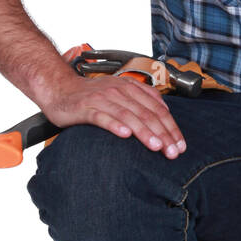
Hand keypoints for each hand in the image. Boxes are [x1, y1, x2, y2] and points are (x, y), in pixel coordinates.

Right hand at [40, 72, 186, 157]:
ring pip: (129, 115)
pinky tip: (125, 135)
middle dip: (163, 134)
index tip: (180, 145)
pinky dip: (115, 125)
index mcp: (130, 88)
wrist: (60, 88)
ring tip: (156, 146)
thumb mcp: (120, 91)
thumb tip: (165, 112)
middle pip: (147, 114)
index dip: (171, 127)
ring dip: (144, 132)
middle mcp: (119, 92)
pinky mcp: (86, 108)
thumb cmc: (90, 94)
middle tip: (173, 152)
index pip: (158, 109)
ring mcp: (102, 99)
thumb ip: (141, 99)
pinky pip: (102, 117)